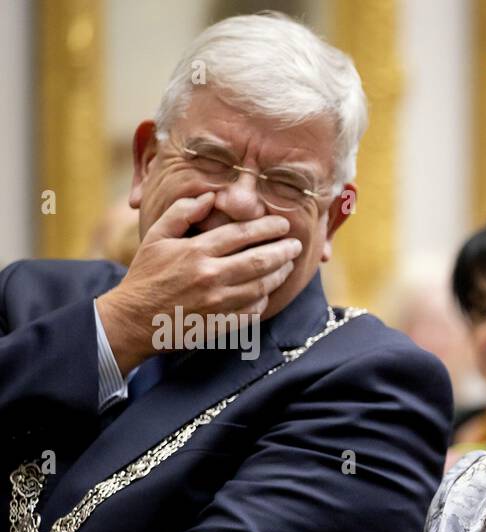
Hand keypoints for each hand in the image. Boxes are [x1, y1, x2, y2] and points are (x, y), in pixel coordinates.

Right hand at [96, 192, 301, 373]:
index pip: (242, 234)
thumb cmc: (146, 275)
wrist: (134, 320)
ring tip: (288, 264)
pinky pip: (254, 310)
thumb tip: (211, 197)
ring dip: (280, 274)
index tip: (283, 225)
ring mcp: (218, 303)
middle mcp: (210, 276)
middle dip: (284, 250)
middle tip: (296, 245)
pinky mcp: (221, 324)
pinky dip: (265, 298)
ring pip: (262, 286)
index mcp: (195, 251)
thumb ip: (182, 212)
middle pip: (260, 260)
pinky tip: (268, 290)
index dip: (268, 228)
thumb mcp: (156, 237)